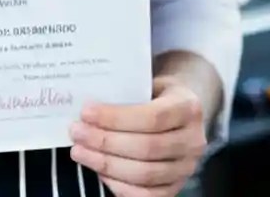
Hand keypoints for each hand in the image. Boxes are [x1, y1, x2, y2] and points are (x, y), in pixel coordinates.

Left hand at [69, 76, 207, 196]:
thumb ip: (125, 92)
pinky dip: (119, 186)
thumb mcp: (148, 83)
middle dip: (105, 142)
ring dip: (105, 164)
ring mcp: (187, 167)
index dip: (116, 118)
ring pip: (145, 175)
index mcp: (188, 108)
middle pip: (146, 148)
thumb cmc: (156, 95)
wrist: (180, 113)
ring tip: (80, 151)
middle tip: (76, 132)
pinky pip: (147, 195)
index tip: (86, 112)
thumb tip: (86, 104)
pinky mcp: (176, 187)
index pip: (152, 117)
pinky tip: (99, 171)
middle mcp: (193, 140)